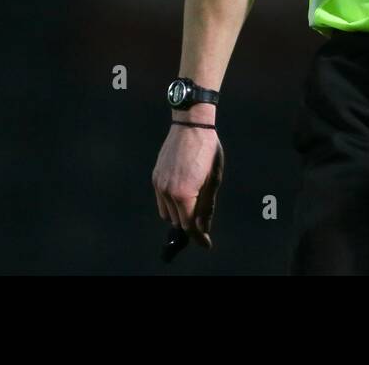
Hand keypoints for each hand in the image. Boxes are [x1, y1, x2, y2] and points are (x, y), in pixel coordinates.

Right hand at [152, 124, 224, 248]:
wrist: (191, 125)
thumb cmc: (207, 150)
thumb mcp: (214, 179)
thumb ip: (207, 206)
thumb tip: (203, 227)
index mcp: (184, 193)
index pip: (190, 225)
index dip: (198, 237)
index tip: (206, 244)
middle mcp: (167, 191)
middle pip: (178, 221)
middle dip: (190, 223)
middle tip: (203, 219)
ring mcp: (159, 184)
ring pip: (167, 213)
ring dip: (180, 213)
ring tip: (194, 201)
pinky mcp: (155, 177)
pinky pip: (161, 200)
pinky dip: (171, 202)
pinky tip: (183, 191)